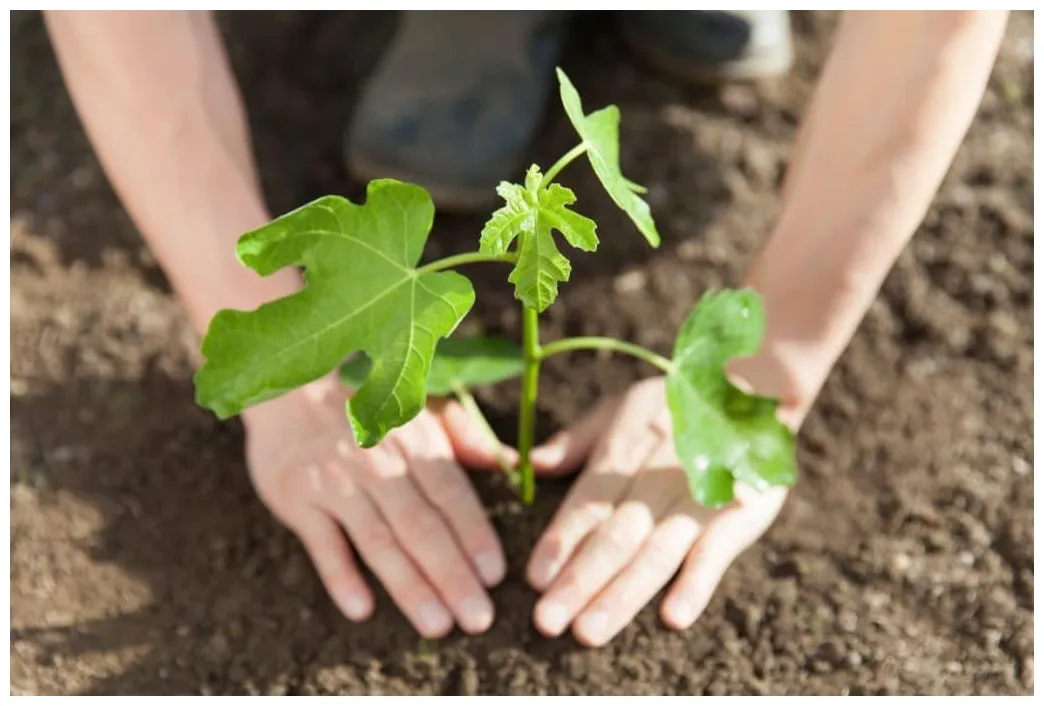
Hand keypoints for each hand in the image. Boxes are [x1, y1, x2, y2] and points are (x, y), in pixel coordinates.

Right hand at [241, 374, 510, 638]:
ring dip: (409, 586)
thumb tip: (513, 463)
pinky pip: (322, 542)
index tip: (496, 576)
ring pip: (379, 541)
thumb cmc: (369, 408)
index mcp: (416, 442)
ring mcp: (336, 482)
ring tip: (437, 625)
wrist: (291, 387)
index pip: (451, 495)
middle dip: (452, 576)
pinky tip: (361, 609)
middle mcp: (379, 464)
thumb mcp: (421, 411)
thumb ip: (466, 439)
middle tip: (478, 619)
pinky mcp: (298, 497)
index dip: (475, 535)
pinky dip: (340, 575)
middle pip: (421, 527)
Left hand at [525, 376, 799, 646]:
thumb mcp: (620, 408)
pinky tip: (674, 617)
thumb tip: (528, 464)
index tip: (534, 579)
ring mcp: (698, 501)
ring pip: (655, 554)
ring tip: (590, 631)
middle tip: (547, 622)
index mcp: (622, 452)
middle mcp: (655, 480)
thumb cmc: (674, 405)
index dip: (560, 541)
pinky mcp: (738, 515)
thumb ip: (576, 442)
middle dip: (579, 580)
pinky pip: (716, 553)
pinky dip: (696, 584)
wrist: (756, 390)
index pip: (586, 504)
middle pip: (614, 537)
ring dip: (622, 594)